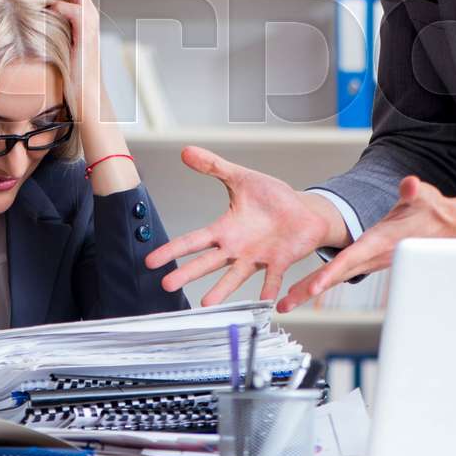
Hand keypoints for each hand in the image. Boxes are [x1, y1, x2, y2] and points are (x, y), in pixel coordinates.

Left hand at [32, 0, 101, 122]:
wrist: (85, 92)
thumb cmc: (65, 69)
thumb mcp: (53, 39)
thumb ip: (45, 22)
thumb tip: (20, 10)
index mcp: (81, 8)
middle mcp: (88, 10)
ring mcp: (90, 20)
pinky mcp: (87, 33)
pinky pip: (73, 9)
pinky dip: (56, 5)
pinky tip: (40, 11)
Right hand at [143, 146, 343, 305]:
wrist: (304, 210)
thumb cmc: (273, 198)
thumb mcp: (241, 178)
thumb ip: (213, 166)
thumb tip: (186, 151)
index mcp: (226, 229)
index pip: (192, 240)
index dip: (171, 250)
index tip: (151, 260)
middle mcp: (237, 248)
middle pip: (206, 262)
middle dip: (187, 273)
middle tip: (167, 284)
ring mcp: (257, 257)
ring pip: (235, 276)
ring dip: (222, 289)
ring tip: (207, 303)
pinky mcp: (279, 261)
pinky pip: (272, 278)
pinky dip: (268, 291)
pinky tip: (264, 302)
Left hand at [276, 175, 455, 311]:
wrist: (444, 230)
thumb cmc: (431, 213)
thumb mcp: (424, 198)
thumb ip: (414, 191)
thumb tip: (409, 184)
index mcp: (381, 241)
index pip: (353, 258)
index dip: (333, 271)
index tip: (315, 286)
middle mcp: (372, 256)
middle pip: (336, 275)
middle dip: (310, 290)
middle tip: (285, 304)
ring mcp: (369, 262)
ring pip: (335, 277)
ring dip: (310, 290)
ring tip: (285, 303)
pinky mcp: (366, 261)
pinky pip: (340, 273)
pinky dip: (321, 282)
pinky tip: (303, 290)